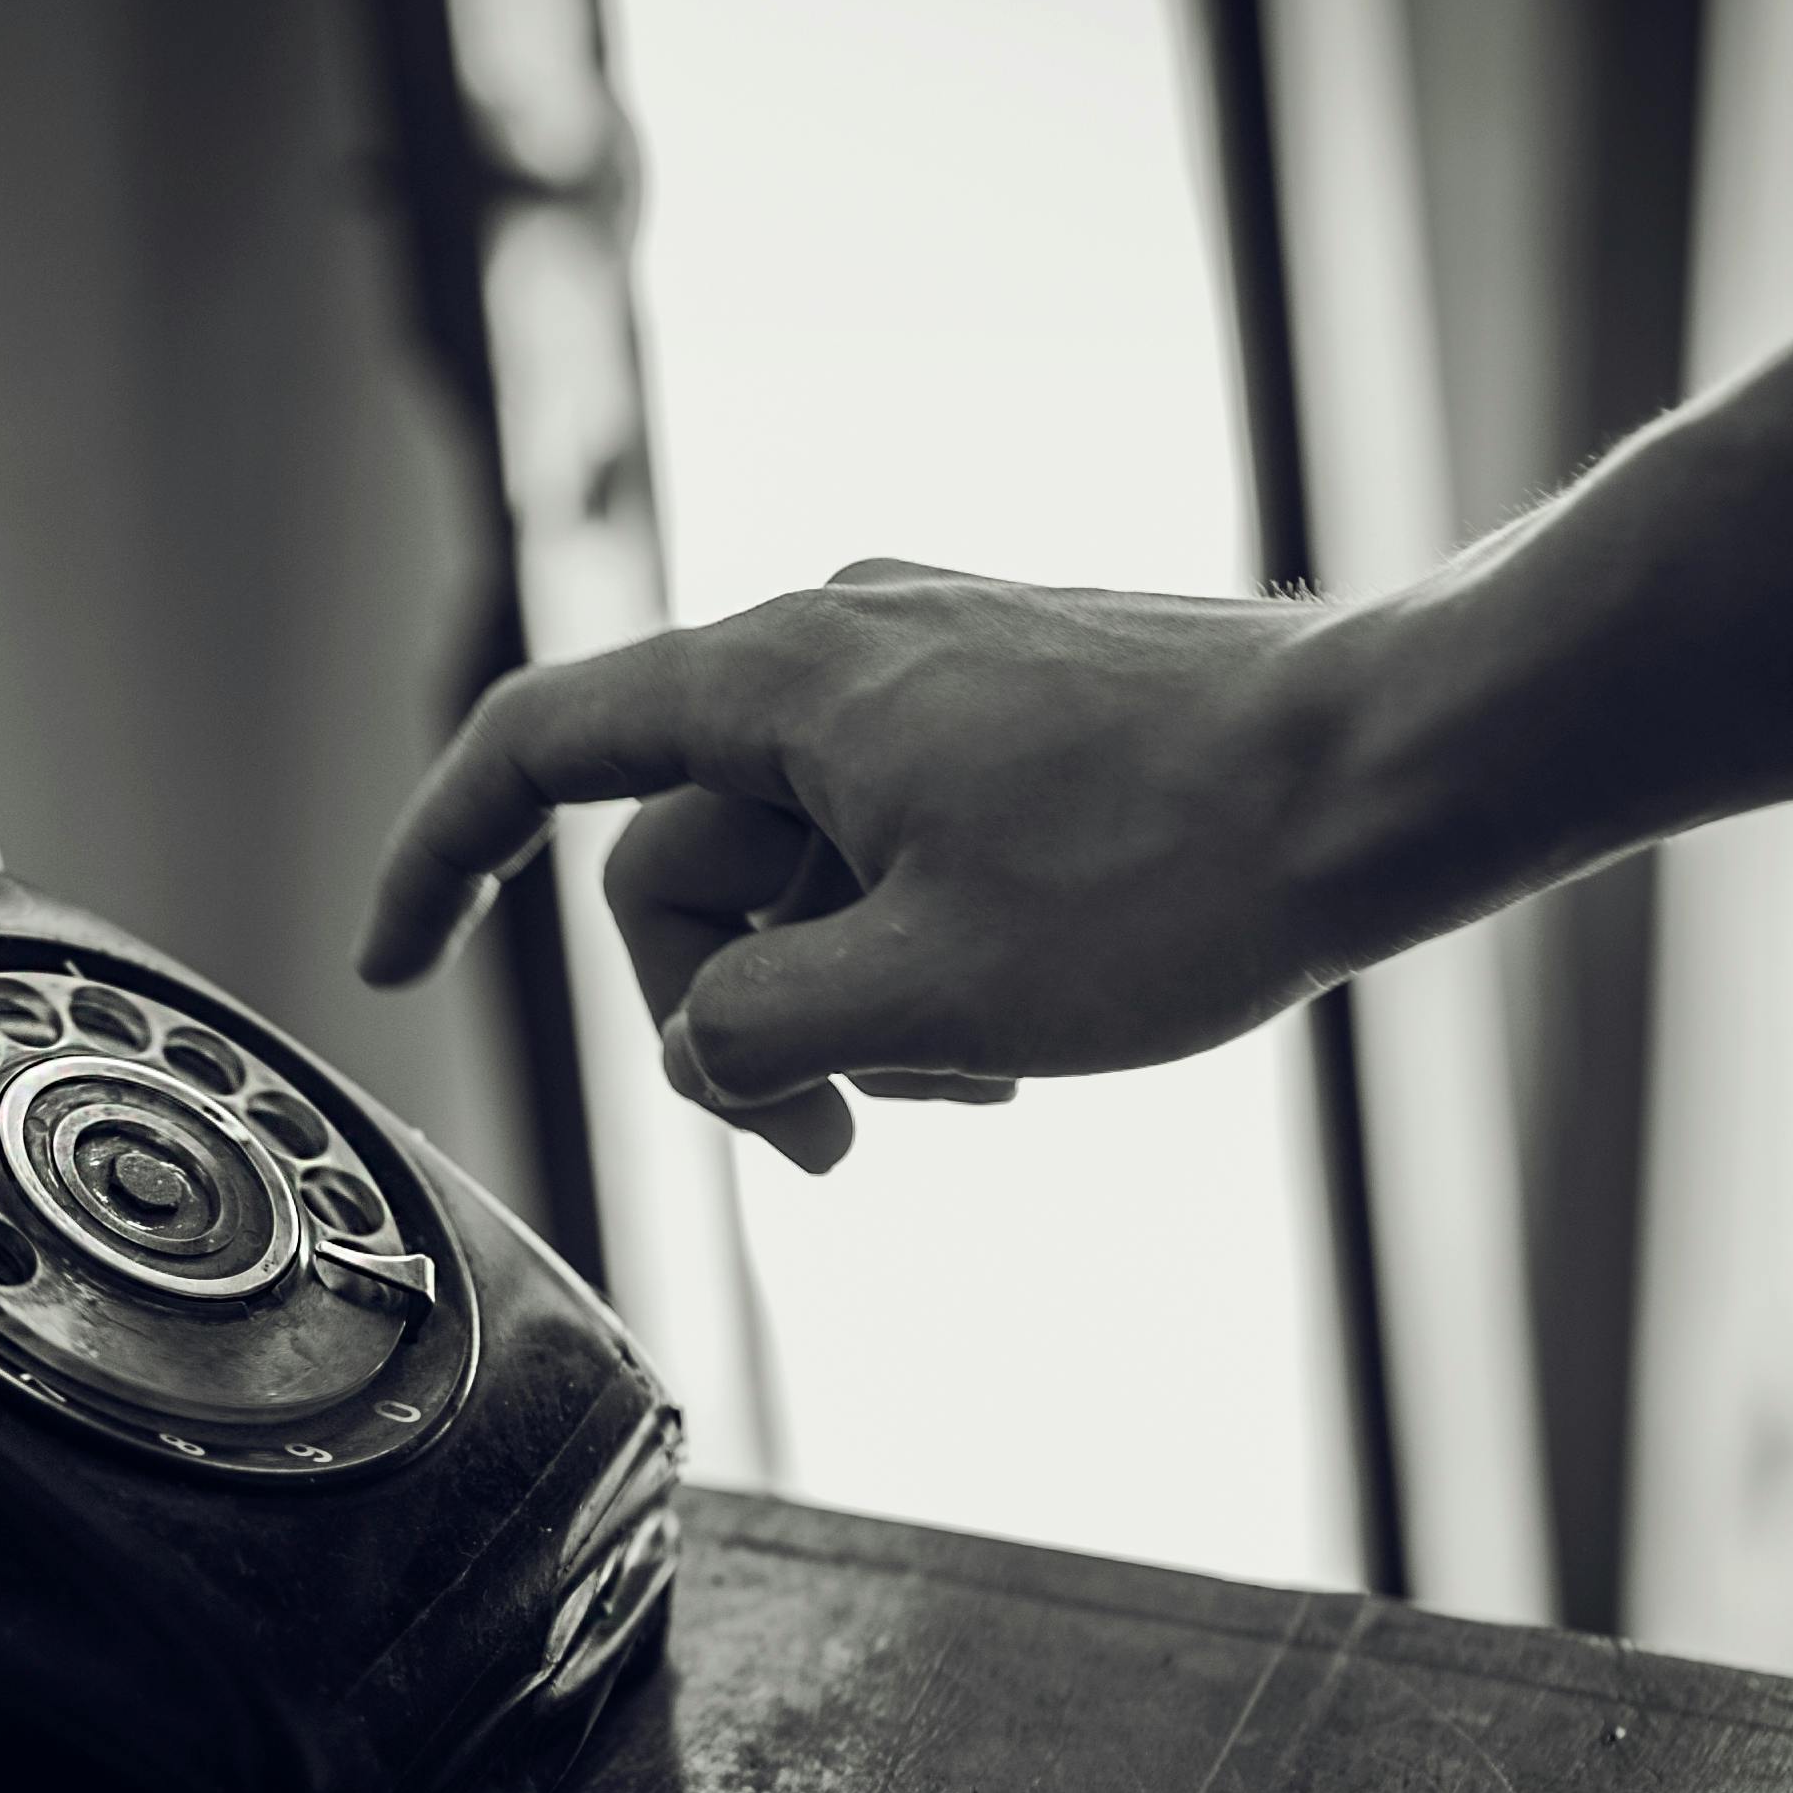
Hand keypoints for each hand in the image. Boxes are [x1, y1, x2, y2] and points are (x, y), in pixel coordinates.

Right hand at [357, 560, 1362, 1171]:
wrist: (1407, 765)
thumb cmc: (1182, 866)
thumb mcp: (929, 994)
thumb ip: (754, 1038)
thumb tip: (705, 1052)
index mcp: (776, 683)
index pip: (534, 751)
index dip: (435, 858)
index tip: (385, 961)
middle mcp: (835, 645)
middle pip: (684, 862)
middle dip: (733, 1019)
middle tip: (846, 1147)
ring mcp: (930, 668)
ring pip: (801, 866)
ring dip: (847, 997)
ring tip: (985, 1073)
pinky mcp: (1011, 706)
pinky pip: (894, 839)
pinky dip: (917, 943)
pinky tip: (1025, 1020)